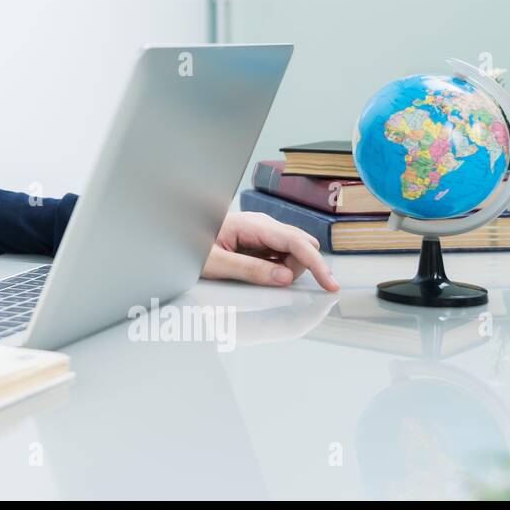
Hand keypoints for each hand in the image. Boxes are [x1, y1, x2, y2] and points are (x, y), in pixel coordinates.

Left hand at [200, 211, 338, 291]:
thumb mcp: (216, 263)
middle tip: (267, 278)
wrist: (179, 234)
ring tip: (252, 271)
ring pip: (295, 252)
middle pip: (302, 246)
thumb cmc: (191, 245)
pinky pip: (282, 255)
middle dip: (298, 267)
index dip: (317, 264)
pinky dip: (278, 267)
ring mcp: (264, 231)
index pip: (296, 243)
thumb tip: (285, 277)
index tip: (330, 284)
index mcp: (253, 225)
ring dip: (286, 268)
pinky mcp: (262, 240)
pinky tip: (256, 269)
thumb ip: (250, 270)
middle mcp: (263, 224)